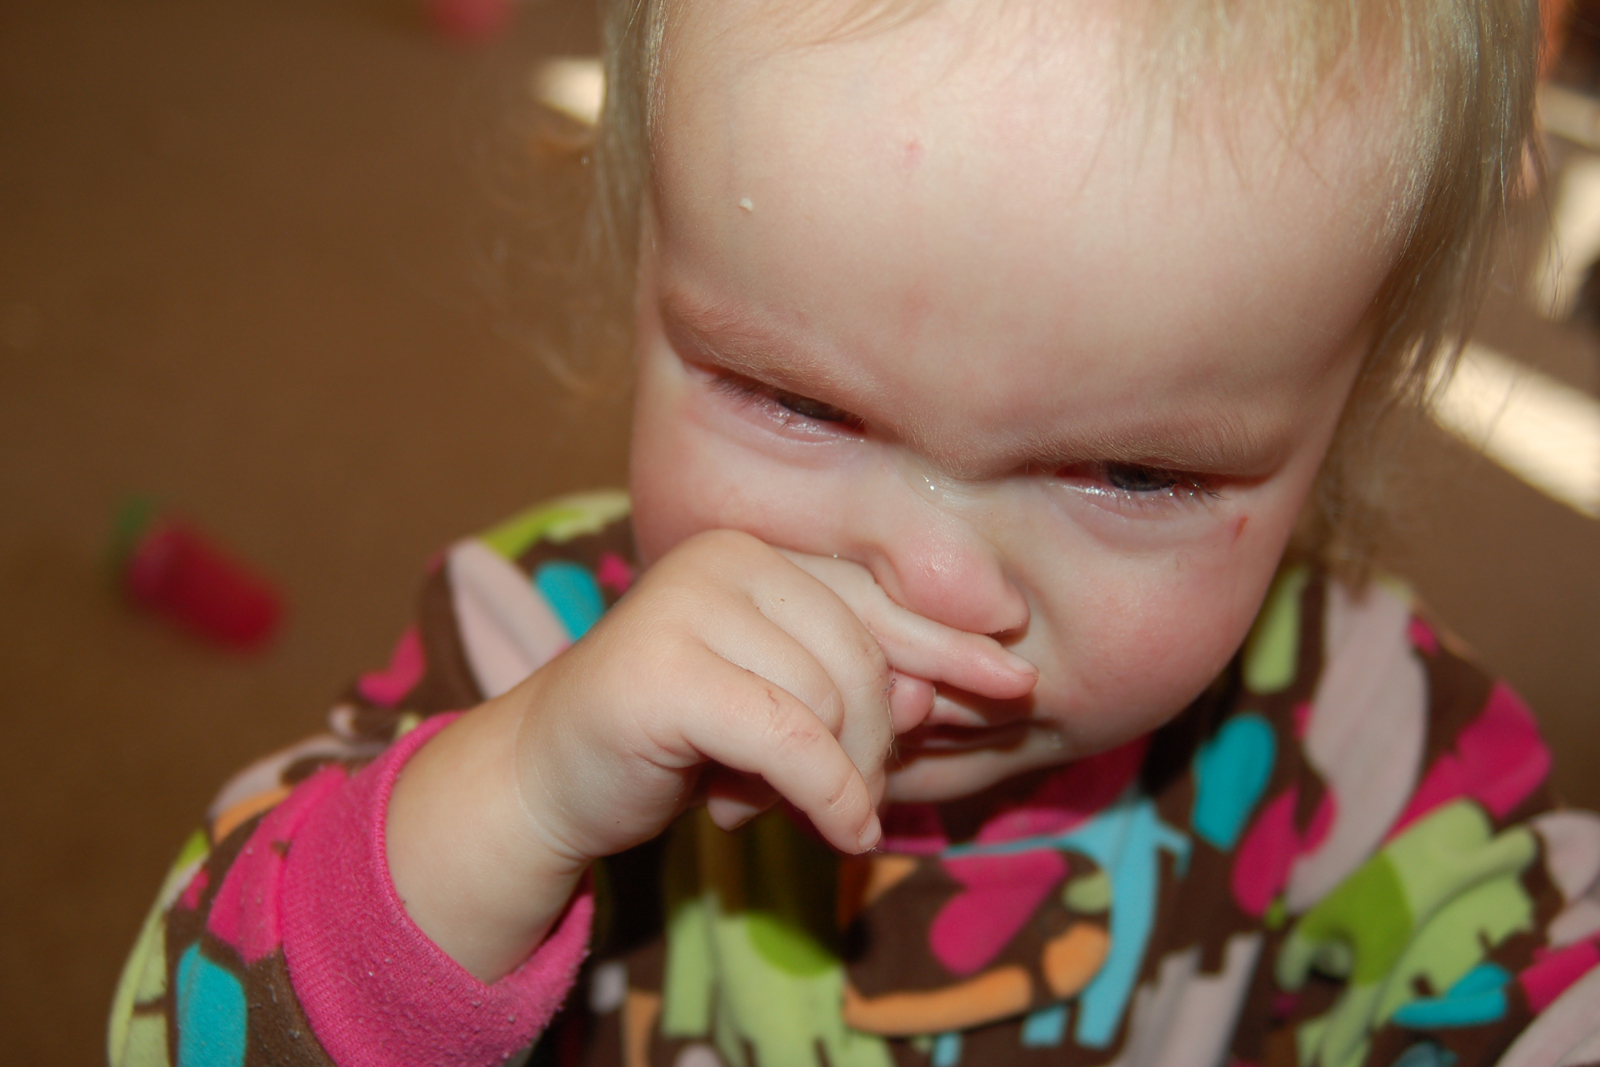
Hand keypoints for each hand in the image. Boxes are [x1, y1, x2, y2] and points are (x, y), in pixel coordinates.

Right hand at [388, 529, 1034, 979]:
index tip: (1014, 680)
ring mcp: (684, 607)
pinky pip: (791, 739)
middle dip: (879, 741)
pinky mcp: (661, 673)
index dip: (946, 644)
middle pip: (862, 656)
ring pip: (831, 701)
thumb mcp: (777, 707)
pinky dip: (829, 795)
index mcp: (754, 553)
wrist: (547, 778)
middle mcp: (721, 561)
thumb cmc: (672, 739)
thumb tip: (938, 698)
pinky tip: (841, 833)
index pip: (872, 599)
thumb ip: (852, 690)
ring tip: (800, 806)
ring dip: (844, 778)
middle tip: (853, 796)